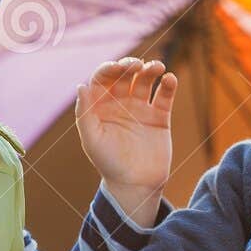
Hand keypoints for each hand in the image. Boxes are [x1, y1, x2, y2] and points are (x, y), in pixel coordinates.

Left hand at [76, 57, 176, 226]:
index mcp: (100, 106)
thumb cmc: (108, 164)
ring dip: (151, 70)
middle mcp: (120, 104)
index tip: (116, 67)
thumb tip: (80, 85)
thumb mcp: (92, 139)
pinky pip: (164, 96)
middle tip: (137, 65)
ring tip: (157, 67)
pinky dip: (168, 85)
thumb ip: (84, 113)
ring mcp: (140, 109)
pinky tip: (170, 79)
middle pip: (125, 76)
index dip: (108, 69)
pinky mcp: (159, 117)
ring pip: (145, 81)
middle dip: (130, 66)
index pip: (102, 79)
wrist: (135, 185)